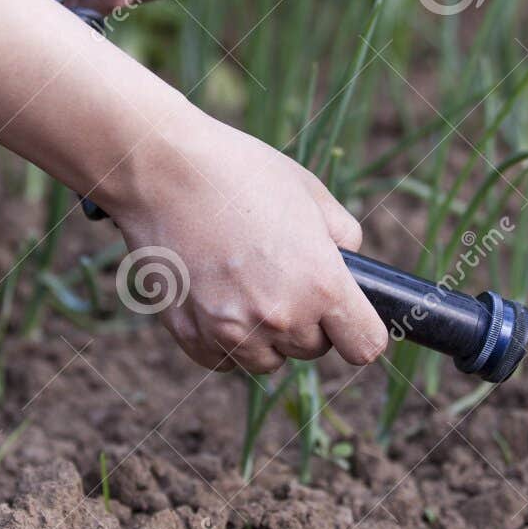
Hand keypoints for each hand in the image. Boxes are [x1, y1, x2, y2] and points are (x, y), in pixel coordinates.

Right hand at [110, 104, 387, 375]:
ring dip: (265, 335)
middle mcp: (280, 318)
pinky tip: (215, 294)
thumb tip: (350, 268)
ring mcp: (232, 331)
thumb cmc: (240, 172)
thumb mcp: (311, 193)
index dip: (359, 329)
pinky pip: (224, 359)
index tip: (347, 315)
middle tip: (281, 274)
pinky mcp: (190, 336)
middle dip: (307, 321)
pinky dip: (224, 338)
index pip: (365, 346)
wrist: (162, 169)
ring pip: (268, 360)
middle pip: (313, 349)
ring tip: (245, 283)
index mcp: (321, 284)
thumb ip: (344, 238)